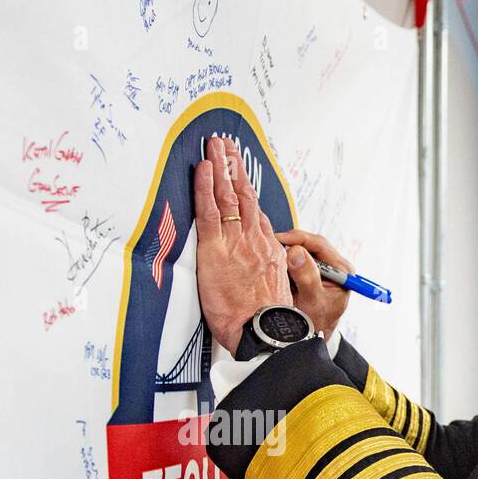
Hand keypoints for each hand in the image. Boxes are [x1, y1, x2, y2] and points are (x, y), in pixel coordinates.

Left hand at [193, 136, 291, 353]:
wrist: (265, 332)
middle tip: (228, 147)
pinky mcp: (216, 249)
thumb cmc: (267, 323)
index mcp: (270, 252)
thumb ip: (265, 278)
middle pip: (244, 197)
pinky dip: (206, 186)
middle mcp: (255, 241)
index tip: (242, 181)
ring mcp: (236, 242)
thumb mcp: (274, 296)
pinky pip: (209, 210)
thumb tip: (256, 278)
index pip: (256, 216)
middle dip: (235, 169)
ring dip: (222, 167)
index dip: (247, 195)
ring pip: (228, 196)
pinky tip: (203, 169)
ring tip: (216, 146)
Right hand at [274, 229, 353, 340]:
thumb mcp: (313, 302)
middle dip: (289, 243)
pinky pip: (293, 260)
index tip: (280, 239)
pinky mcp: (306, 272)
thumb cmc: (316, 323)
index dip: (299, 239)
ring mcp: (318, 268)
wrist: (310, 337)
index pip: (320, 244)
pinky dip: (281, 260)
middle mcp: (332, 266)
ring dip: (284, 251)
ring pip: (299, 251)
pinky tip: (271, 263)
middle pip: (308, 244)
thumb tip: (296, 252)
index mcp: (341, 271)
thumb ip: (307, 278)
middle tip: (269, 244)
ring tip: (268, 253)